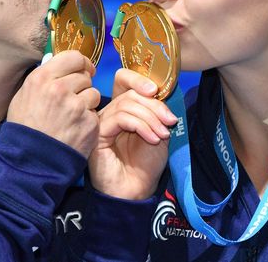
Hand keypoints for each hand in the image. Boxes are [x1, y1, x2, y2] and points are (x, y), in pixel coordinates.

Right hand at [7, 50, 100, 157]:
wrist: (30, 162)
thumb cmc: (24, 128)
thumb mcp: (23, 96)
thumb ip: (42, 77)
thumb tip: (56, 61)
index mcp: (42, 78)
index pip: (74, 57)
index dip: (81, 63)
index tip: (83, 70)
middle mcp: (60, 88)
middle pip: (85, 76)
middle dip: (82, 85)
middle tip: (73, 98)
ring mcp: (76, 106)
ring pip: (94, 93)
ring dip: (87, 103)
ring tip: (72, 116)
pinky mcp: (89, 123)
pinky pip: (96, 113)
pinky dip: (89, 120)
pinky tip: (75, 128)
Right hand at [88, 68, 176, 199]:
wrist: (136, 190)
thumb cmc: (146, 164)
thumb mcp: (158, 131)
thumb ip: (156, 110)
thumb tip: (158, 92)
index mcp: (122, 107)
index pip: (123, 79)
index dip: (138, 78)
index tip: (157, 90)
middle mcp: (109, 112)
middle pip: (129, 92)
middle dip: (154, 104)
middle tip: (170, 121)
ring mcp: (101, 122)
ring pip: (126, 104)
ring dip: (151, 118)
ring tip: (163, 135)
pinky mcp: (97, 134)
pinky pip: (120, 118)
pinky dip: (141, 125)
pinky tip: (152, 138)